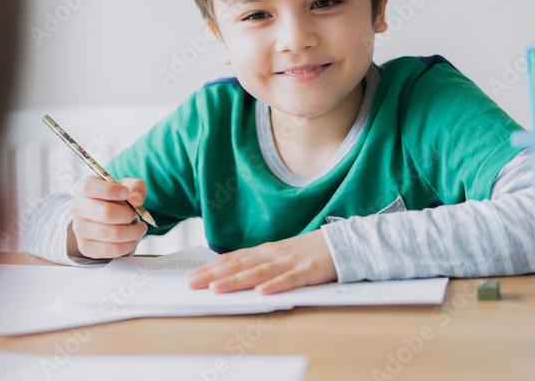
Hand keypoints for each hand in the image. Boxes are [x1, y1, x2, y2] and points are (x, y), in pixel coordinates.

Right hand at [68, 176, 147, 258]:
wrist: (101, 217)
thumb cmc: (114, 198)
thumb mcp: (126, 186)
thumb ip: (135, 187)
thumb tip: (136, 199)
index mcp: (85, 188)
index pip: (90, 187)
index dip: (111, 190)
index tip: (126, 193)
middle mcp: (78, 208)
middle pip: (106, 213)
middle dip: (128, 215)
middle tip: (135, 214)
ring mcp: (79, 229)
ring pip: (113, 234)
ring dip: (133, 232)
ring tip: (139, 228)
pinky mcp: (85, 247)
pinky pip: (112, 250)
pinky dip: (128, 245)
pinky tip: (131, 239)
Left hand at [186, 230, 336, 294]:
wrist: (342, 242)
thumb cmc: (309, 252)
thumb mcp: (281, 255)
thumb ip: (260, 264)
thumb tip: (233, 274)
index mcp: (266, 251)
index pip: (233, 259)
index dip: (211, 268)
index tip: (191, 277)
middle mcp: (274, 254)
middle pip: (240, 265)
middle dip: (214, 275)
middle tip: (192, 284)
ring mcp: (290, 262)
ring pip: (259, 273)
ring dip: (237, 280)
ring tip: (217, 288)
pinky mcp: (308, 271)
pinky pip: (290, 280)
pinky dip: (276, 285)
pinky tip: (262, 292)